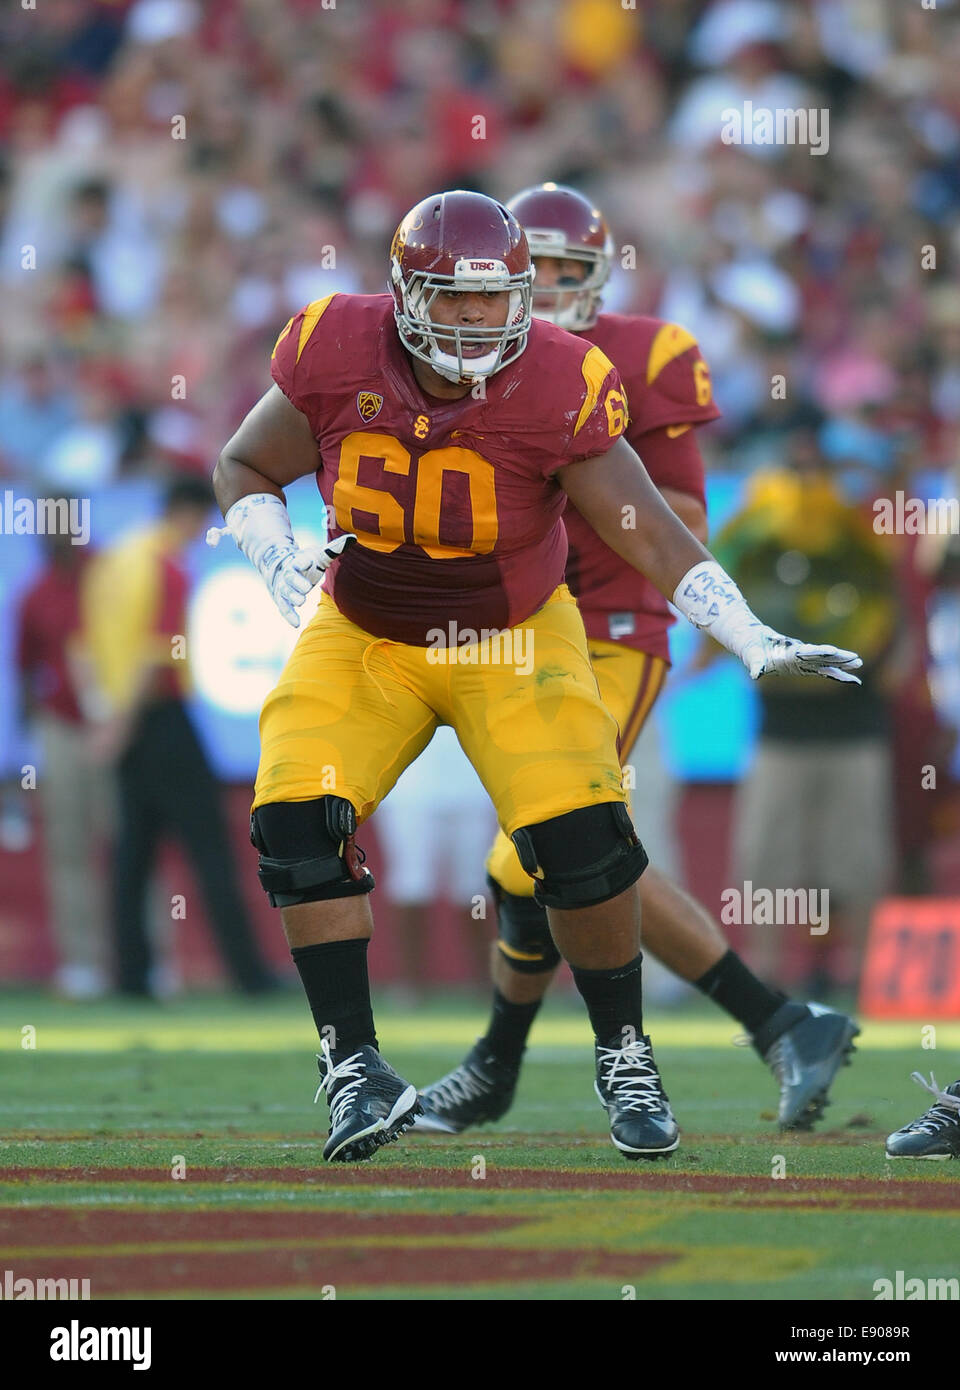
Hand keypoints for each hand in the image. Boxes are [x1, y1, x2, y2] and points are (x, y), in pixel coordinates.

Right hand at [269, 533, 355, 626]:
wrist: (280, 566)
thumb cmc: (306, 561)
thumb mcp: (319, 554)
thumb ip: (334, 549)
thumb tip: (353, 538)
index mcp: (297, 561)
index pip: (299, 561)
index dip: (302, 561)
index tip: (308, 562)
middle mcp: (288, 574)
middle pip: (290, 578)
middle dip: (297, 583)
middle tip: (306, 588)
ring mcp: (283, 587)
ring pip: (285, 593)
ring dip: (292, 597)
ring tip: (301, 601)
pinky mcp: (281, 599)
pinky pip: (284, 608)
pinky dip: (289, 616)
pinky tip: (296, 624)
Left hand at [741, 625, 862, 682]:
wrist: (753, 641)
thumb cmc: (752, 649)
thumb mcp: (752, 656)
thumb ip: (755, 664)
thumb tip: (755, 674)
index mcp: (789, 651)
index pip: (807, 652)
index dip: (819, 652)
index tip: (832, 650)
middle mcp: (800, 654)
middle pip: (822, 656)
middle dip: (838, 658)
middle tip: (856, 659)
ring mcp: (803, 660)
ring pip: (826, 662)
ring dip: (841, 664)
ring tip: (859, 664)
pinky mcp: (804, 666)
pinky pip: (822, 671)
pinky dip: (836, 674)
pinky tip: (850, 679)